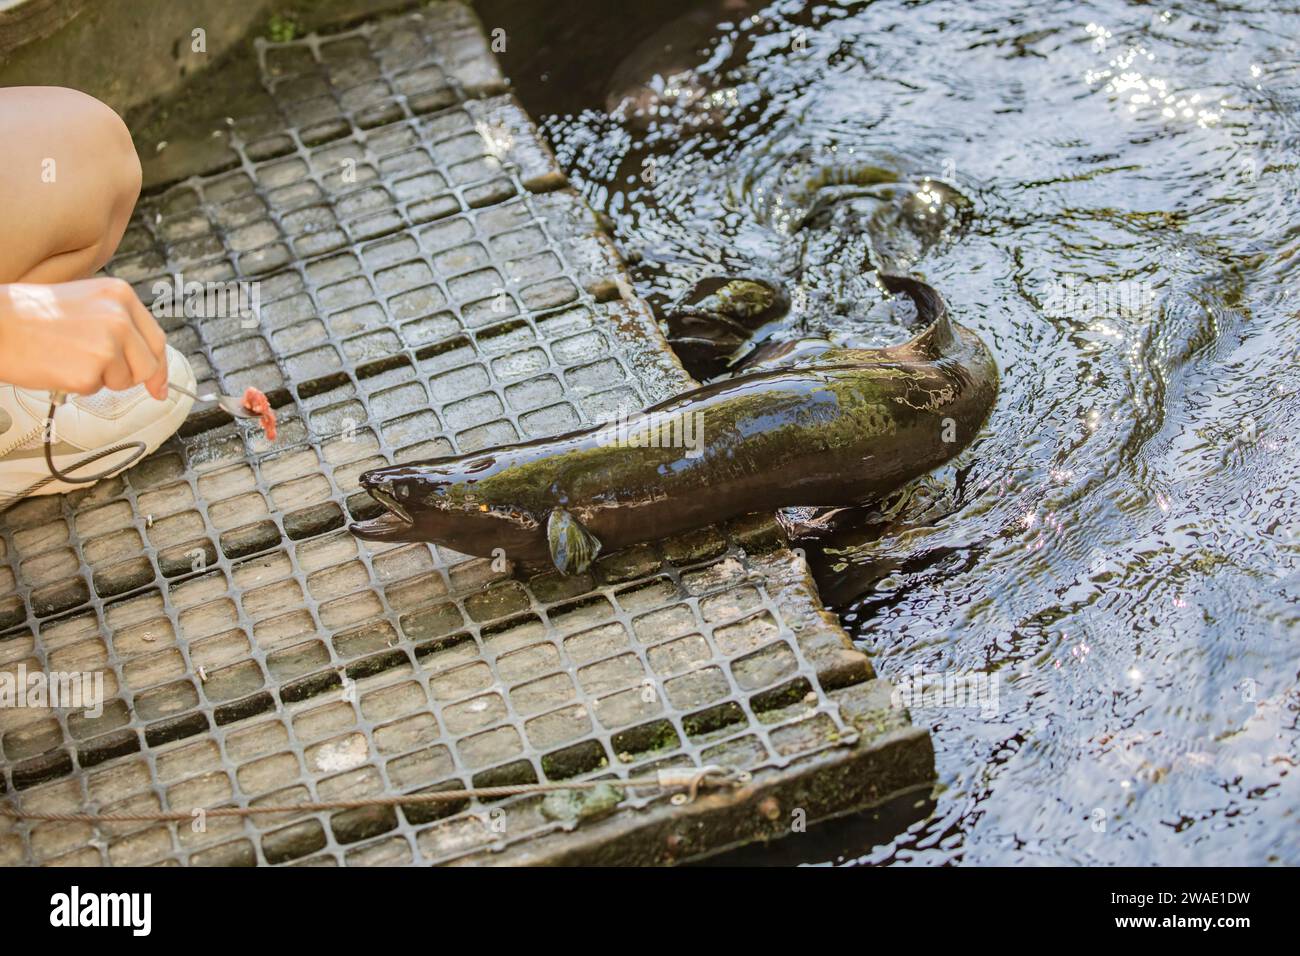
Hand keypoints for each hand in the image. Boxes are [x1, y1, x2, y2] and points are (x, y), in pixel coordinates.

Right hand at [0, 278, 168, 398]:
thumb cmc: (31, 314)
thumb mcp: (86, 302)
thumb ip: (117, 323)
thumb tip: (145, 358)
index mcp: (121, 296)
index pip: (156, 340)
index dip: (159, 367)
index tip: (159, 386)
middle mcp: (120, 318)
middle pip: (148, 365)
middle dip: (128, 376)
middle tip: (97, 369)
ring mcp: (108, 344)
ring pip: (124, 380)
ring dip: (100, 378)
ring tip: (69, 356)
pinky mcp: (91, 370)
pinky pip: (96, 389)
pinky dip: (77, 384)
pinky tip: (58, 364)